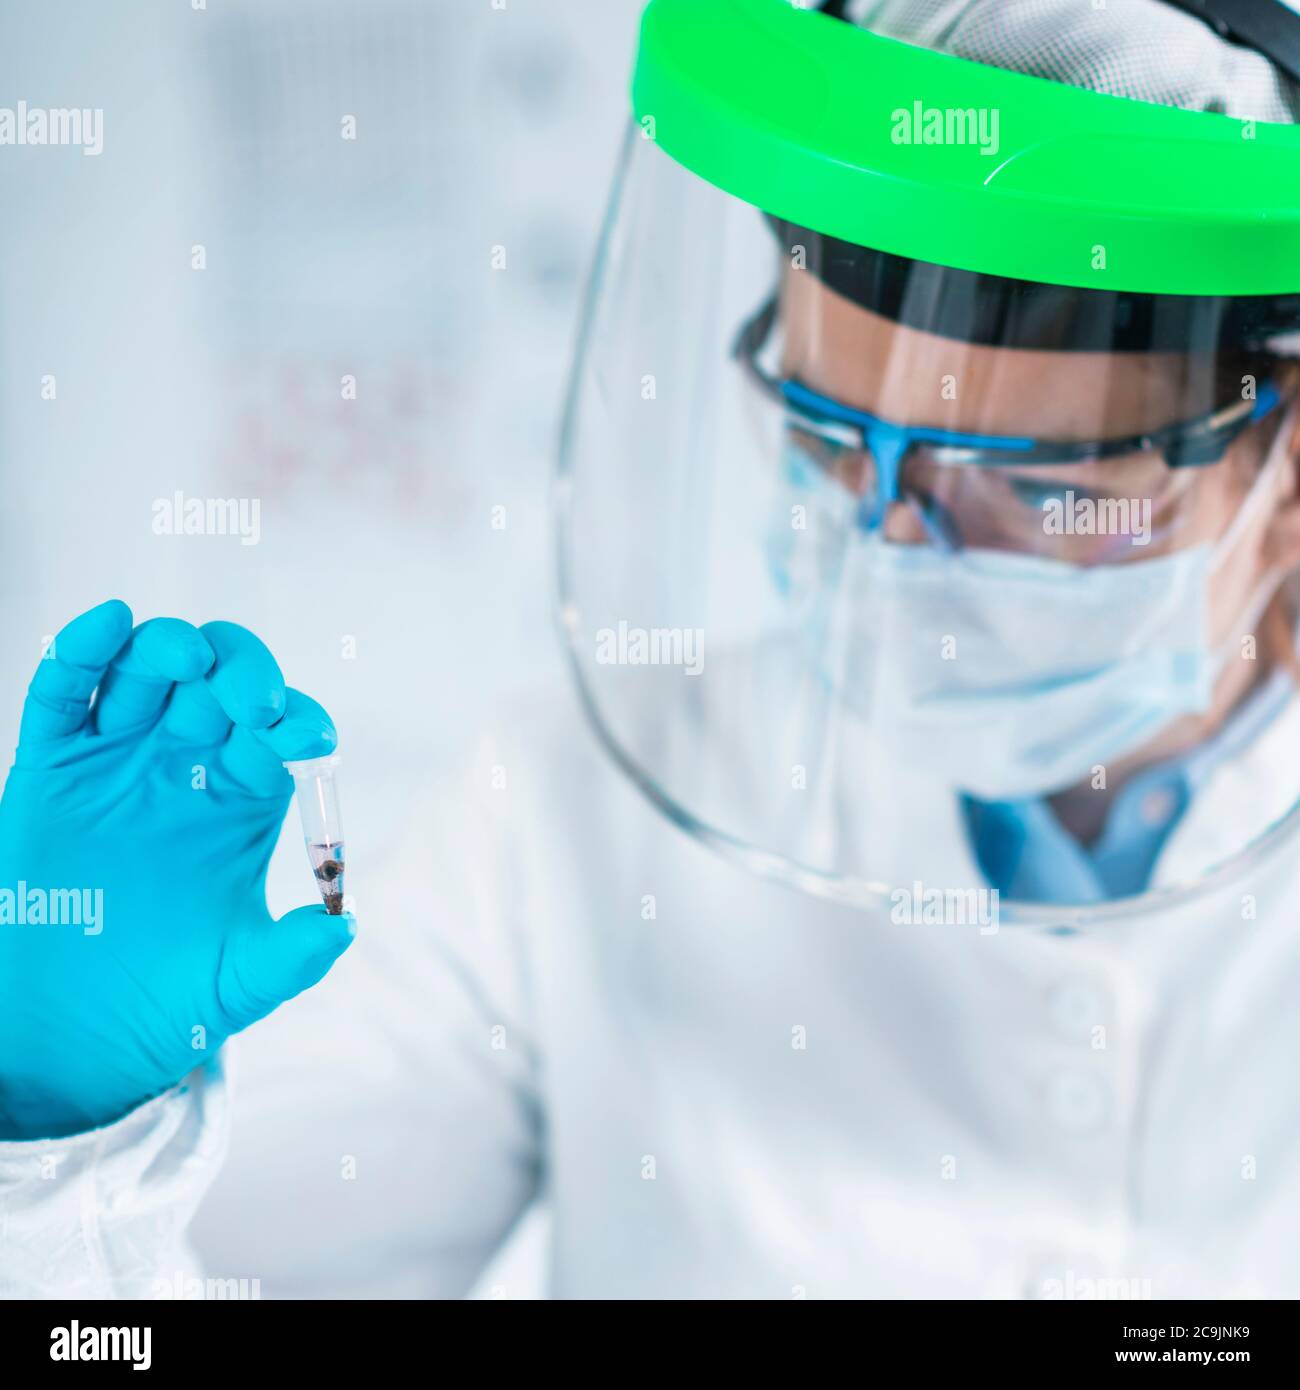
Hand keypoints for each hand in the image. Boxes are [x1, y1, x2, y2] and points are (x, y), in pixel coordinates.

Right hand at [0, 600, 354, 1139]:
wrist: (70, 1034)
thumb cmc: (166, 999)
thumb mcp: (241, 981)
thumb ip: (294, 954)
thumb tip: (345, 924)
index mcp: (245, 796)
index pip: (282, 732)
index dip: (297, 722)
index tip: (304, 736)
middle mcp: (188, 764)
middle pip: (222, 684)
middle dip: (242, 674)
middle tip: (248, 701)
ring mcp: (119, 758)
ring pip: (147, 673)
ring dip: (169, 650)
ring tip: (185, 659)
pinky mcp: (51, 767)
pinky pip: (64, 693)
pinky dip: (82, 650)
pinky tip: (107, 623)